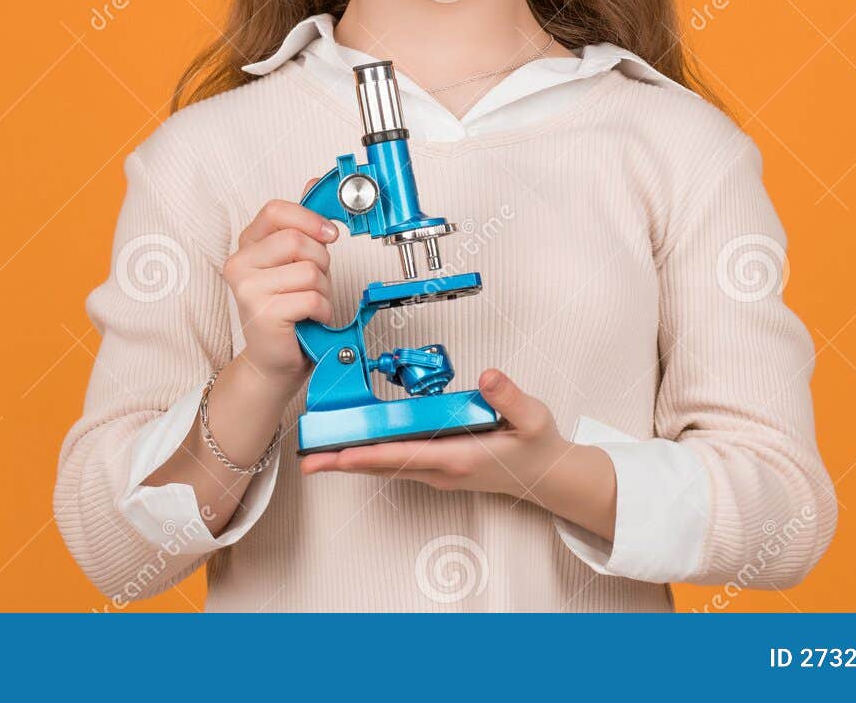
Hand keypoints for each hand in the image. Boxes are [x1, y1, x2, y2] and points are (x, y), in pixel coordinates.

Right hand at [222, 182, 336, 391]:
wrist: (275, 360)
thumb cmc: (288, 309)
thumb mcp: (297, 261)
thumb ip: (303, 224)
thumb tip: (314, 184)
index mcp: (247, 244)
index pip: (276, 211)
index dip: (310, 219)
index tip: (328, 234)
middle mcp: (239, 263)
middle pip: (297, 240)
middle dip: (321, 261)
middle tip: (316, 281)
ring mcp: (247, 289)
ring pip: (309, 271)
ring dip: (323, 290)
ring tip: (311, 303)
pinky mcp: (262, 313)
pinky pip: (311, 298)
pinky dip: (322, 309)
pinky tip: (311, 317)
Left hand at [299, 369, 572, 501]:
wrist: (548, 477)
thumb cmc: (536, 447)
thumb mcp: (533, 418)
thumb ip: (509, 397)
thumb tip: (488, 377)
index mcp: (459, 458)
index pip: (404, 455)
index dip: (369, 455)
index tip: (339, 454)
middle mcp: (441, 470)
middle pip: (383, 465)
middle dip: (344, 463)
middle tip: (307, 459)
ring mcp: (437, 472)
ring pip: (385, 466)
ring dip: (351, 461)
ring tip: (316, 455)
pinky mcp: (437, 467)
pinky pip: (395, 462)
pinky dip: (369, 456)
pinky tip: (351, 448)